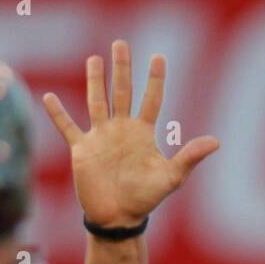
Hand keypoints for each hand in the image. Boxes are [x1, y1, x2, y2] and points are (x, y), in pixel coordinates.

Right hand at [42, 42, 219, 228]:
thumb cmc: (145, 200)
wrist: (118, 219)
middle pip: (122, 91)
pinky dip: (57, 114)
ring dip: (95, 81)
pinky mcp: (82, 150)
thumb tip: (216, 142)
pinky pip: (68, 127)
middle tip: (121, 43)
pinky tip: (48, 96)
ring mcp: (101, 137)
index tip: (159, 56)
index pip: (151, 99)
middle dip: (122, 68)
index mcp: (142, 133)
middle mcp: (121, 130)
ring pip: (97, 101)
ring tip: (94, 59)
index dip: (155, 79)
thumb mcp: (171, 178)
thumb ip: (189, 157)